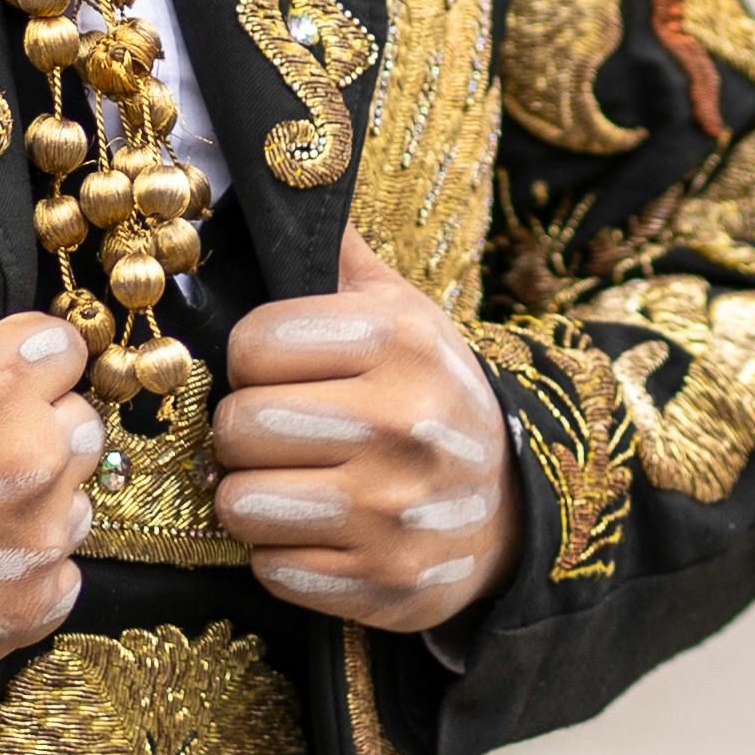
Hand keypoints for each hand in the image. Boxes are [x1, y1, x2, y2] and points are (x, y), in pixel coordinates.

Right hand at [0, 255, 97, 690]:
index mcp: (3, 378)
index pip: (66, 349)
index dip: (30, 370)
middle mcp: (35, 450)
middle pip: (80, 424)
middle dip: (39, 435)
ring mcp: (41, 532)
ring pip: (77, 500)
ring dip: (37, 506)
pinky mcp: (35, 601)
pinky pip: (65, 574)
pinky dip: (29, 573)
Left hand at [213, 236, 520, 627]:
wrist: (516, 507)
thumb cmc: (434, 397)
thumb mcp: (407, 314)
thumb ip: (339, 258)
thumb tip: (286, 171)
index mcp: (399, 342)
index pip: (252, 344)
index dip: (251, 360)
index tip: (279, 371)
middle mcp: (399, 423)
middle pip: (238, 426)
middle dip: (245, 431)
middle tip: (279, 433)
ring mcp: (392, 512)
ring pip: (241, 503)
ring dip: (252, 496)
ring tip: (290, 482)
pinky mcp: (383, 582)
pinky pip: (272, 568)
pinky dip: (281, 553)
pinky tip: (318, 531)